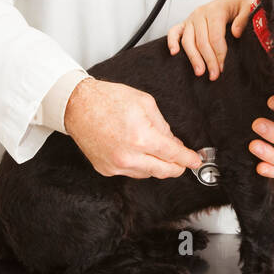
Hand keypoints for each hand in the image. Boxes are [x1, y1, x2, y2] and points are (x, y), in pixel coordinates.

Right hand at [64, 77, 202, 178]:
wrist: (77, 106)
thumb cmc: (108, 100)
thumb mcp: (145, 103)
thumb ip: (163, 125)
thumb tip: (173, 142)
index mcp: (141, 138)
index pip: (173, 155)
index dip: (188, 159)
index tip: (196, 161)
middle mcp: (128, 157)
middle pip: (164, 171)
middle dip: (178, 167)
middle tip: (184, 161)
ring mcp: (116, 166)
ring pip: (148, 174)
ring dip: (158, 165)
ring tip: (157, 150)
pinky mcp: (106, 169)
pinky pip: (131, 173)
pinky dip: (140, 165)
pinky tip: (138, 152)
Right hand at [167, 0, 255, 79]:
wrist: (235, 0)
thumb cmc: (241, 5)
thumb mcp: (250, 6)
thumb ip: (244, 17)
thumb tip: (235, 32)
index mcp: (216, 10)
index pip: (215, 35)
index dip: (219, 53)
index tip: (222, 67)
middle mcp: (201, 14)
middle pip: (201, 41)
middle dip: (208, 60)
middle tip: (214, 75)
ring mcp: (192, 19)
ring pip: (188, 40)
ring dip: (193, 57)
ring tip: (199, 71)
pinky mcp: (186, 23)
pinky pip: (174, 31)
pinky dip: (171, 41)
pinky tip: (174, 52)